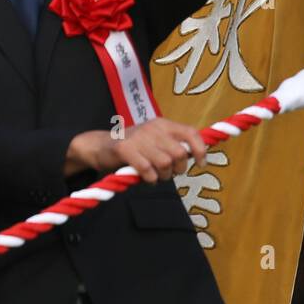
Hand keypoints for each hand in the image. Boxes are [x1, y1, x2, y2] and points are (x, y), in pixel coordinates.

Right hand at [65, 121, 206, 182]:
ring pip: (165, 163)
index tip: (201, 163)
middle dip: (179, 169)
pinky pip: (147, 170)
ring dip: (164, 176)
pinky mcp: (125, 149)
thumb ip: (173, 144)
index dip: (200, 149)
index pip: (191, 132)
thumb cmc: (134, 146)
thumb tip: (196, 155)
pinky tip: (146, 178)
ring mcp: (139, 138)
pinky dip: (150, 179)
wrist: (101, 145)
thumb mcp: (155, 139)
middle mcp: (153, 128)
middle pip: (179, 153)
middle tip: (170, 173)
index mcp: (163, 124)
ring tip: (156, 176)